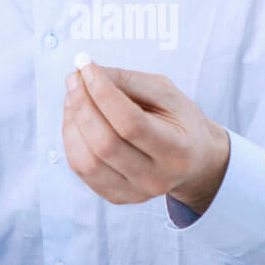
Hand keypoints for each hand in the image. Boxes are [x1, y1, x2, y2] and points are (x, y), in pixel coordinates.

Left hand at [62, 61, 229, 211]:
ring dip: (72, 122)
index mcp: (177, 151)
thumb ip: (129, 81)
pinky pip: (81, 169)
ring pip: (87, 160)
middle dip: (82, 105)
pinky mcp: (115, 197)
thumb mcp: (166, 93)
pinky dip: (71, 139)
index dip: (103, 93)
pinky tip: (76, 118)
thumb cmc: (179, 121)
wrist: (193, 161)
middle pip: (105, 144)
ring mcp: (134, 193)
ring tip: (74, 96)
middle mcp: (156, 179)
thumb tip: (86, 72)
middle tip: (74, 79)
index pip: (131, 123)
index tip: (86, 67)